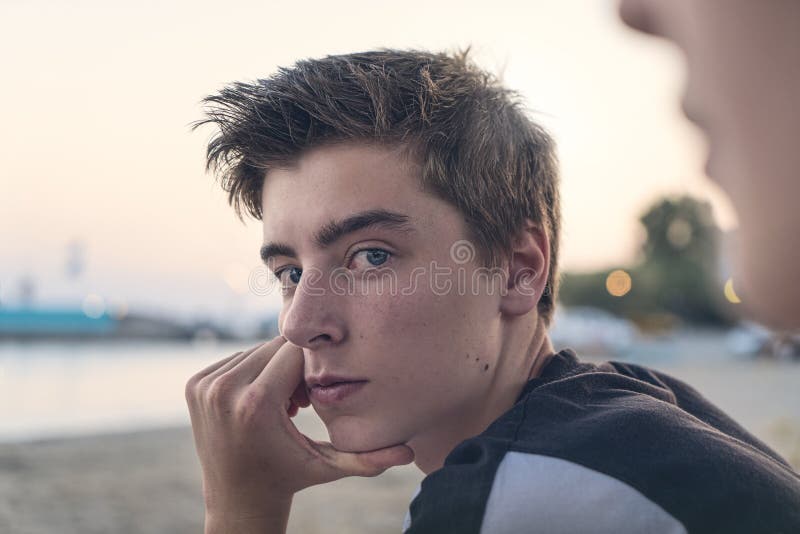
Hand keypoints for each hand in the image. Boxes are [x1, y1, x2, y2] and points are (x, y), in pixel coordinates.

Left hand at [184, 335, 414, 528]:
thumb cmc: (289, 479)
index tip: (314, 396)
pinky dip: (252, 371)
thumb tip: (410, 452)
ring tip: (281, 405)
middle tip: (300, 402)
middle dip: (294, 367)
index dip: (313, 368)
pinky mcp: (194, 384)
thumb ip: (368, 458)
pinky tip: (260, 401)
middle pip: (275, 348)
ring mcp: (204, 385)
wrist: (237, 500)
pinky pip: (235, 358)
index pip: (296, 352)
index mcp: (255, 405)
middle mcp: (224, 390)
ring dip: (274, 368)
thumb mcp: (328, 467)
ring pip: (256, 350)